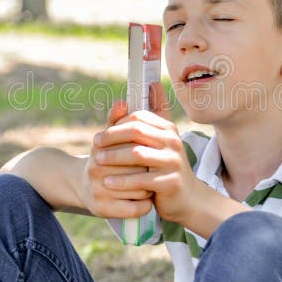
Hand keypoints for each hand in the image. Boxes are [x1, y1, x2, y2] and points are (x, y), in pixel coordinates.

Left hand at [93, 83, 203, 223]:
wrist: (187, 198)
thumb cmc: (166, 166)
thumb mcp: (160, 141)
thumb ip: (153, 116)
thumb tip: (154, 83)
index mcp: (168, 128)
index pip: (138, 117)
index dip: (116, 124)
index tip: (100, 135)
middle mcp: (173, 141)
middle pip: (136, 131)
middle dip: (112, 138)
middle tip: (95, 146)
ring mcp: (173, 162)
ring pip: (137, 154)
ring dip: (114, 157)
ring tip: (98, 162)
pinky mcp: (170, 182)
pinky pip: (141, 179)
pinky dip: (122, 181)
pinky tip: (108, 182)